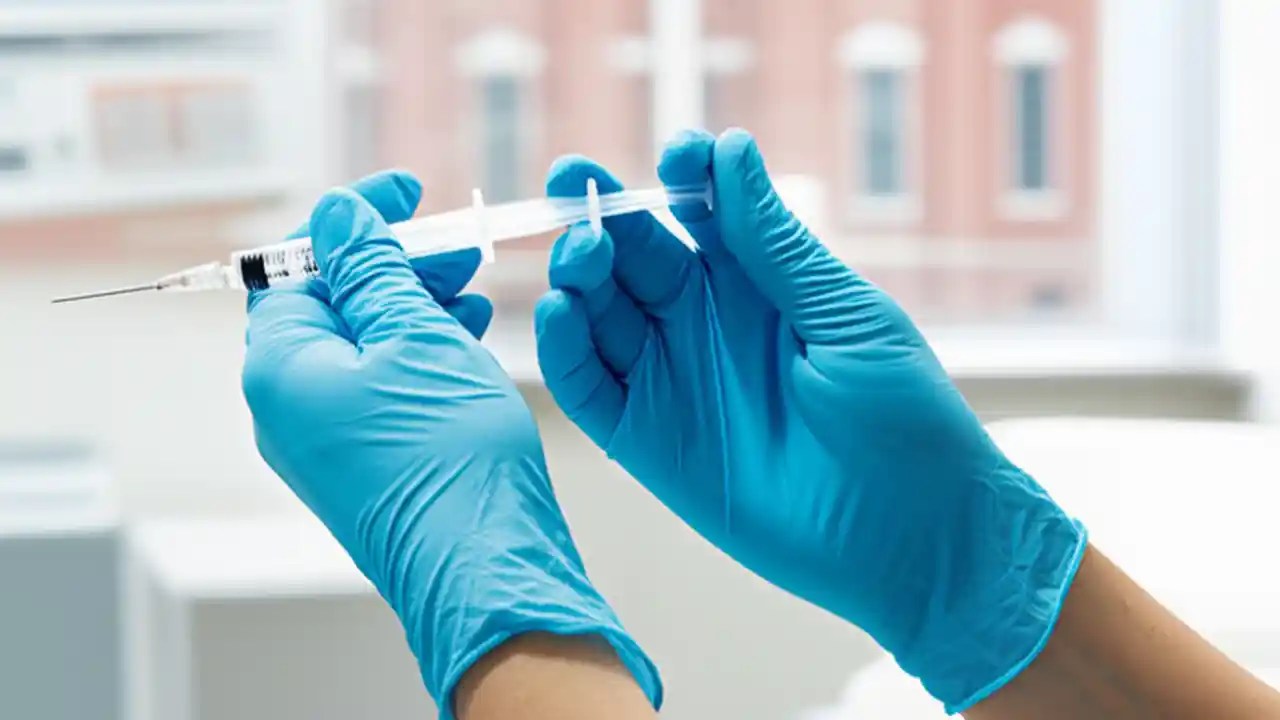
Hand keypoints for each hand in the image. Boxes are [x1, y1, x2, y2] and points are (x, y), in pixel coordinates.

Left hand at [242, 171, 659, 718]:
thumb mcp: (417, 337)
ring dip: (416, 307)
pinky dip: (423, 355)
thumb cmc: (452, 460)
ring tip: (475, 292)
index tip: (405, 191)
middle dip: (395, 266)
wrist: (488, 570)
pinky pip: (384, 388)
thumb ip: (374, 270)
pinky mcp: (368, 465)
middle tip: (458, 245)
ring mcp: (327, 442)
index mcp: (281, 367)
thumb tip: (339, 216)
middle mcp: (288, 407)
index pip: (296, 263)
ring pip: (365, 346)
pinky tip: (470, 340)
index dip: (353, 219)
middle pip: (331, 303)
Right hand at [534, 130, 1085, 709]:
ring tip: (582, 257)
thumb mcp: (844, 317)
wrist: (912, 540)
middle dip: (602, 216)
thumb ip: (773, 244)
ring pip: (597, 312)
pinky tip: (561, 312)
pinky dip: (562, 349)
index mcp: (760, 283)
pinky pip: (587, 386)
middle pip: (633, 254)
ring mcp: (673, 380)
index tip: (676, 154)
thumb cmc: (904, 419)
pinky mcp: (647, 441)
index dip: (680, 176)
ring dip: (576, 275)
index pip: (700, 211)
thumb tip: (729, 148)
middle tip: (579, 190)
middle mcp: (707, 324)